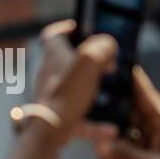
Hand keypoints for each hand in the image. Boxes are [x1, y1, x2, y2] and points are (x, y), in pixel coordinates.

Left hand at [33, 21, 118, 139]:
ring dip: (90, 88)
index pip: (52, 35)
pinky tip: (111, 129)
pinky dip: (94, 123)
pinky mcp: (56, 116)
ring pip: (72, 88)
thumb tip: (108, 46)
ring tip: (108, 89)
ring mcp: (51, 95)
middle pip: (64, 61)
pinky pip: (78, 117)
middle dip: (85, 60)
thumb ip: (102, 47)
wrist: (49, 129)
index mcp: (53, 54)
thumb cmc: (67, 92)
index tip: (82, 30)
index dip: (66, 29)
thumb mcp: (91, 59)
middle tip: (106, 62)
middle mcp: (49, 73)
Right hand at [93, 67, 159, 158]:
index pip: (141, 89)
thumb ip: (124, 154)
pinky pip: (117, 156)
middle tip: (103, 146)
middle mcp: (154, 130)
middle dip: (108, 129)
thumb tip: (100, 143)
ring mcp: (146, 146)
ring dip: (110, 155)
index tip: (101, 67)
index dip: (123, 76)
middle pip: (122, 113)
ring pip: (115, 137)